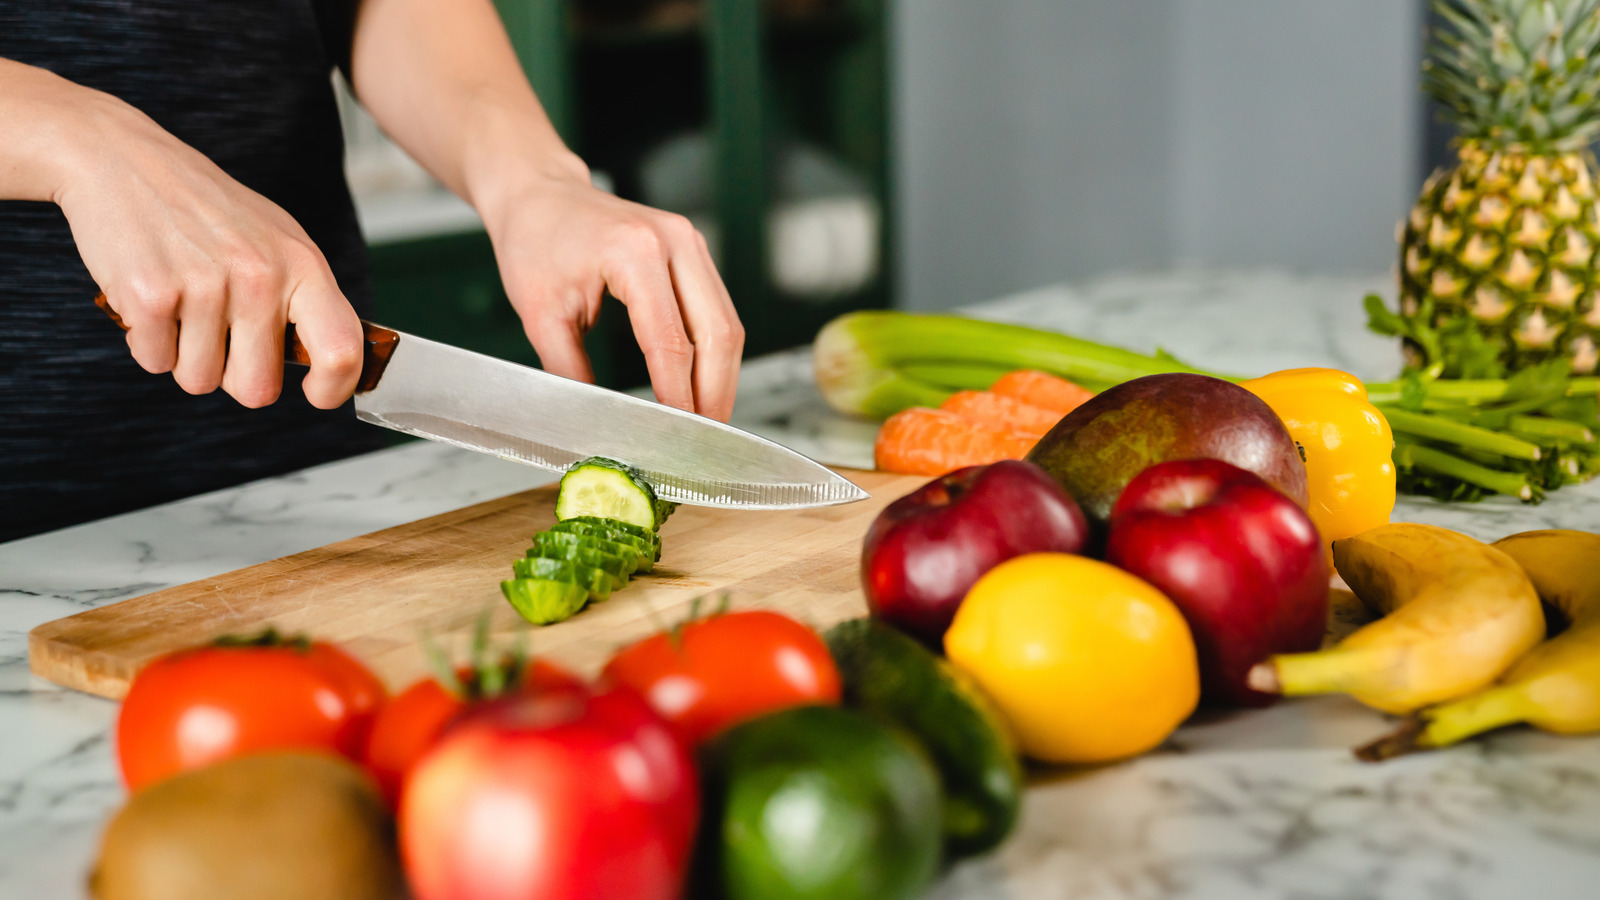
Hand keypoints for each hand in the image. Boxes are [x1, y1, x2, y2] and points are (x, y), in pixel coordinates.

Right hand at [50, 83, 363, 409]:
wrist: (122, 159)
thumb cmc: (206, 208)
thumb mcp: (276, 239)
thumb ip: (304, 298)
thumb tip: (335, 363)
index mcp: (302, 264)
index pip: (342, 349)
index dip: (334, 388)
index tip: (317, 394)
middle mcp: (259, 276)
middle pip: (257, 389)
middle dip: (234, 377)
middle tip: (220, 336)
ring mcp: (205, 286)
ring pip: (200, 381)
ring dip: (185, 356)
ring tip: (182, 304)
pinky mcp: (151, 296)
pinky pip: (154, 362)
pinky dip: (148, 342)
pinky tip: (152, 297)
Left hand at [478, 162, 744, 422]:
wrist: (539, 193)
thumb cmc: (534, 241)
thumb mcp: (540, 314)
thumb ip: (569, 370)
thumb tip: (597, 422)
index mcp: (634, 252)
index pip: (670, 341)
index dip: (678, 395)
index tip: (676, 435)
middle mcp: (674, 241)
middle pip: (717, 334)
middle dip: (714, 394)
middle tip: (702, 439)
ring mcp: (690, 242)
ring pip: (727, 323)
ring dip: (722, 376)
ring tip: (706, 419)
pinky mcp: (694, 250)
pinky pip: (718, 309)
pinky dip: (714, 352)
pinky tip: (703, 383)